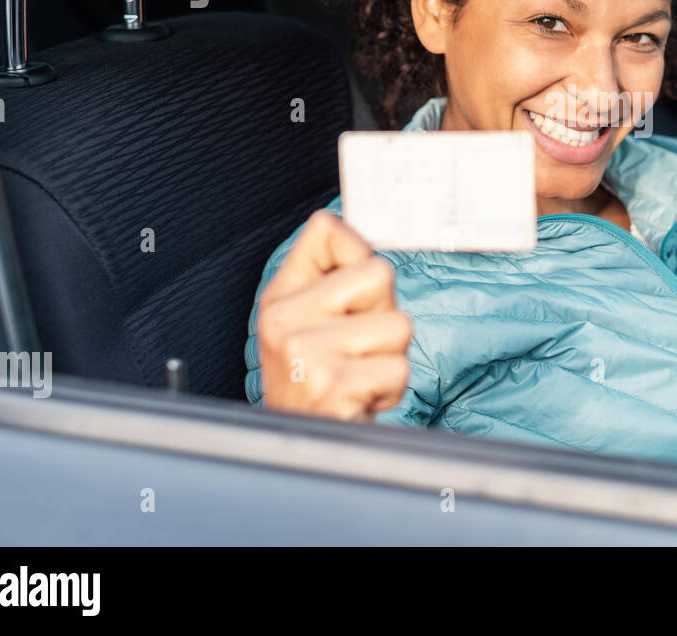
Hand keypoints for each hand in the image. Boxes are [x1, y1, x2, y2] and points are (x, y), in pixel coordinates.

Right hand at [256, 210, 411, 419]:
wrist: (304, 451)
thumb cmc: (319, 383)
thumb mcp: (308, 324)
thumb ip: (332, 277)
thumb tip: (349, 225)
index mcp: (279, 297)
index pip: (327, 230)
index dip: (360, 254)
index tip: (355, 292)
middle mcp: (282, 320)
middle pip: (379, 273)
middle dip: (385, 312)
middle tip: (359, 346)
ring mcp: (304, 352)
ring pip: (397, 324)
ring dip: (391, 356)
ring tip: (358, 374)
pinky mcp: (330, 385)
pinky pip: (397, 367)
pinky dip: (390, 388)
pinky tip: (360, 397)